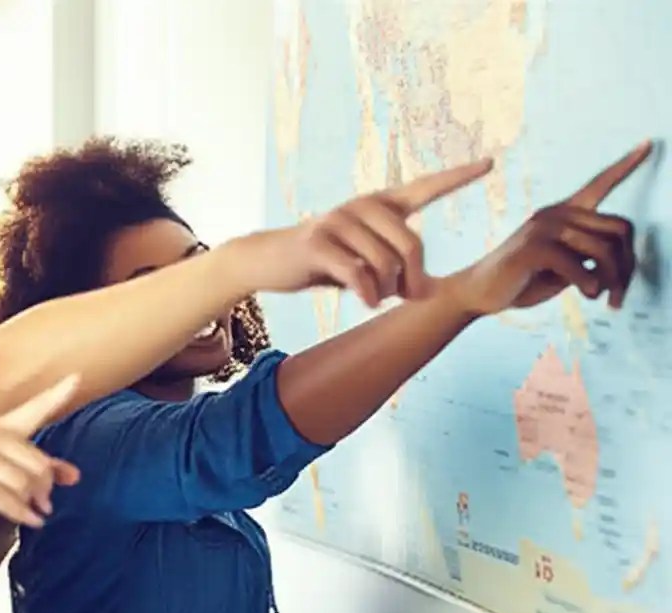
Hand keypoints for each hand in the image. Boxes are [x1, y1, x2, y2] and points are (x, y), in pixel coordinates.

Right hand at [0, 375, 81, 526]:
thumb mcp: (6, 467)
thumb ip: (42, 469)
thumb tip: (76, 477)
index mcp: (3, 427)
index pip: (35, 408)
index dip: (56, 395)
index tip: (77, 377)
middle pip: (38, 464)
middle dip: (46, 488)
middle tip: (46, 502)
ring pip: (23, 483)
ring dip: (33, 503)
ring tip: (35, 511)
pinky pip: (3, 498)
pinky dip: (21, 513)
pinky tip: (32, 520)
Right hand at [243, 158, 493, 306]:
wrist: (272, 260)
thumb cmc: (326, 261)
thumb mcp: (365, 260)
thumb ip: (396, 268)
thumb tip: (426, 294)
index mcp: (380, 205)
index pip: (425, 187)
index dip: (458, 177)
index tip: (490, 163)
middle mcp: (362, 206)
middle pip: (412, 244)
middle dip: (414, 279)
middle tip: (408, 297)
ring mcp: (338, 221)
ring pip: (385, 264)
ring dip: (388, 291)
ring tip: (378, 298)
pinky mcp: (318, 243)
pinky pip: (358, 274)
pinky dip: (368, 294)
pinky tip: (366, 301)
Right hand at [448, 141, 651, 316]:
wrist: (479, 292)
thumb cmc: (523, 280)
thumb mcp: (565, 268)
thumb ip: (590, 259)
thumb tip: (620, 266)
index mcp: (564, 213)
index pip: (599, 184)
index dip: (626, 165)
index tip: (649, 144)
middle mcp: (556, 213)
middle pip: (620, 230)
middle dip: (627, 266)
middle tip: (619, 294)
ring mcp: (544, 228)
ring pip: (605, 249)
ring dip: (612, 280)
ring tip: (602, 298)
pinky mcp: (533, 248)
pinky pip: (579, 265)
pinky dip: (590, 285)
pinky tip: (585, 294)